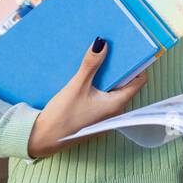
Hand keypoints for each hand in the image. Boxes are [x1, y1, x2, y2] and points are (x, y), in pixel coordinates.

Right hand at [27, 37, 148, 158]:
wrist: (43, 138)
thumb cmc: (62, 116)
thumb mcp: (77, 85)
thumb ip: (91, 64)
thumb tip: (102, 43)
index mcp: (117, 104)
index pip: (138, 81)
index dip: (137, 65)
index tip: (129, 51)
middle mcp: (116, 111)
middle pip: (126, 84)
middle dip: (119, 68)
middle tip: (112, 50)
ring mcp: (106, 115)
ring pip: (113, 90)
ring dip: (108, 76)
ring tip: (100, 59)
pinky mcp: (96, 117)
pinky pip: (103, 97)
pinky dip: (100, 86)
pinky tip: (90, 75)